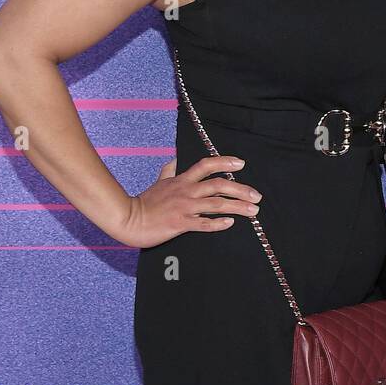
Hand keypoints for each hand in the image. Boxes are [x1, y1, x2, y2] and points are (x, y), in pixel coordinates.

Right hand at [114, 156, 261, 248]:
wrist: (129, 219)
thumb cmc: (144, 203)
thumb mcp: (158, 183)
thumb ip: (169, 171)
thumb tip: (175, 160)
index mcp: (182, 181)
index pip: (206, 165)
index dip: (225, 161)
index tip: (241, 163)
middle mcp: (186, 191)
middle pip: (218, 185)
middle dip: (240, 189)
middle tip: (257, 195)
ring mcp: (184, 207)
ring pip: (216, 204)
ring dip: (237, 206)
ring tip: (253, 211)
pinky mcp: (179, 224)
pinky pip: (202, 223)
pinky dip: (217, 223)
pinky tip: (230, 223)